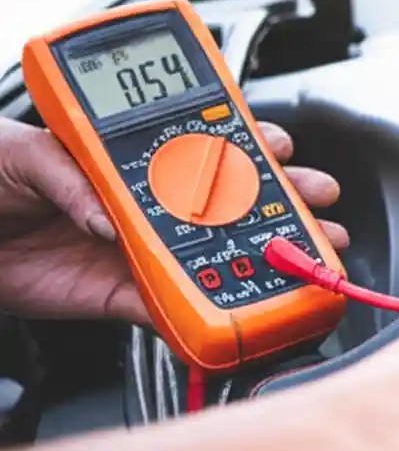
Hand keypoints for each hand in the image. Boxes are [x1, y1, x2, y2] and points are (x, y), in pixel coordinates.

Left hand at [0, 118, 348, 323]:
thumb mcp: (21, 152)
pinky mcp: (124, 294)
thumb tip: (109, 213)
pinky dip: (205, 309)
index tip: (277, 144)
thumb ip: (69, 173)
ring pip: (217, 249)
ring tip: (306, 251)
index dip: (247, 141)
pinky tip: (242, 300)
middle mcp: (148, 201)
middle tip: (316, 196)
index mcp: (132, 156)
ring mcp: (141, 247)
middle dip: (283, 194)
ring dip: (267, 250)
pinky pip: (171, 306)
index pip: (203, 143)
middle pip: (229, 196)